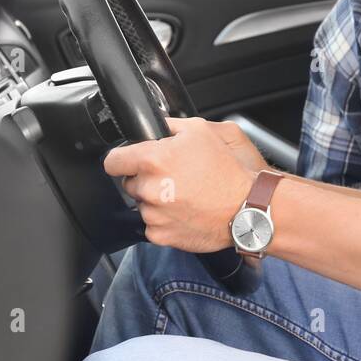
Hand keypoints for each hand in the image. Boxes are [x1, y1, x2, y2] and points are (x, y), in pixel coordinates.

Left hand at [102, 115, 255, 252]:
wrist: (247, 206)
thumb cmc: (227, 169)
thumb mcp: (201, 131)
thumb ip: (169, 126)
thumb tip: (153, 127)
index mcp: (153, 160)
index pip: (113, 161)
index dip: (122, 158)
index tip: (130, 161)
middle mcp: (149, 188)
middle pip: (130, 182)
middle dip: (146, 178)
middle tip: (174, 176)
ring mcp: (154, 214)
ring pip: (143, 204)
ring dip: (156, 200)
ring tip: (185, 194)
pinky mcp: (161, 235)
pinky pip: (152, 225)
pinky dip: (165, 219)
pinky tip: (186, 211)